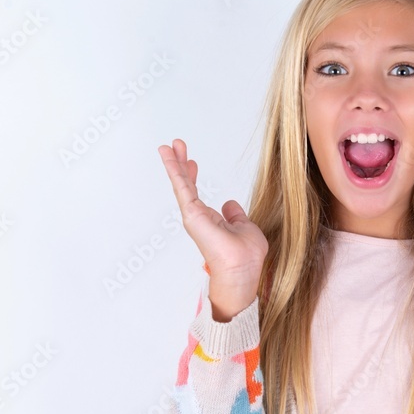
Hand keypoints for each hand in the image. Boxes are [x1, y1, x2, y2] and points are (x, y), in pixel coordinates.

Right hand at [158, 139, 267, 311]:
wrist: (242, 268)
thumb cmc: (245, 255)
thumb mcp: (245, 227)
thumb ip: (235, 215)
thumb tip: (230, 204)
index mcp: (210, 220)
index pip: (198, 193)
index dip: (193, 175)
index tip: (192, 162)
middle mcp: (199, 218)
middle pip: (186, 186)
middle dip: (180, 164)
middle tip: (176, 146)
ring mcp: (193, 216)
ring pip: (181, 184)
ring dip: (173, 163)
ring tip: (167, 146)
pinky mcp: (191, 214)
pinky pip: (181, 187)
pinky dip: (174, 170)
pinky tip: (169, 155)